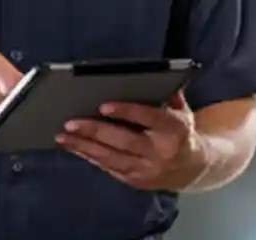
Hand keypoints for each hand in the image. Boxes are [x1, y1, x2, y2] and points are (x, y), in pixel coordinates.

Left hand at [55, 90, 207, 190]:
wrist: (193, 168)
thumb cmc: (180, 132)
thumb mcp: (182, 110)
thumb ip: (168, 93)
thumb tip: (152, 75)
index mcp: (175, 130)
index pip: (148, 118)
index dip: (126, 111)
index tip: (103, 105)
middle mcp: (160, 152)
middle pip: (123, 141)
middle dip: (95, 132)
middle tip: (70, 122)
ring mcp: (147, 170)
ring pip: (111, 158)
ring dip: (84, 147)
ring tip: (62, 136)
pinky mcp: (135, 180)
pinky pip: (108, 168)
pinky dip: (89, 157)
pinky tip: (74, 147)